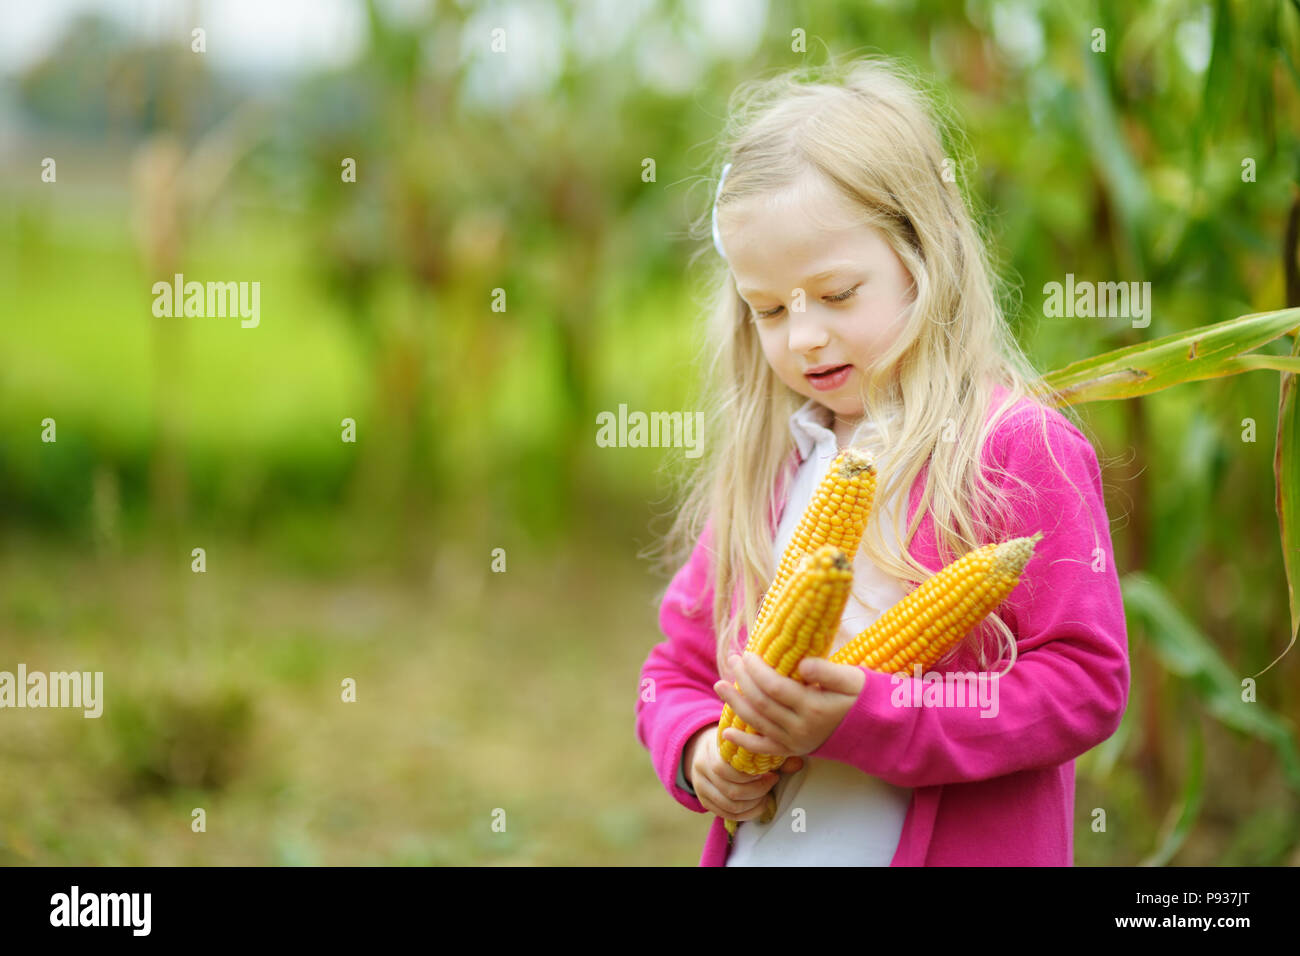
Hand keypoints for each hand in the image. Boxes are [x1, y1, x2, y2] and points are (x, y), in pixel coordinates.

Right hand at [684, 723, 800, 821]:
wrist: (706, 747)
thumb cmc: (732, 744)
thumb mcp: (747, 741)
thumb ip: (771, 752)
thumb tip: (798, 763)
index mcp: (711, 750)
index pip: (726, 769)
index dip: (752, 775)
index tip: (770, 772)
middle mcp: (701, 769)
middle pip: (731, 791)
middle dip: (757, 791)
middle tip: (772, 782)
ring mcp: (700, 787)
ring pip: (730, 806)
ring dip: (753, 804)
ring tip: (766, 795)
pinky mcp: (704, 801)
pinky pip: (727, 815)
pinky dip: (747, 814)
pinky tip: (759, 804)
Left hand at [713, 652, 865, 759]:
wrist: (873, 730)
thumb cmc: (861, 697)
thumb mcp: (852, 679)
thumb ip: (827, 671)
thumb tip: (802, 664)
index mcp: (814, 707)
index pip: (774, 687)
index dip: (756, 670)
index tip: (748, 654)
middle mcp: (801, 728)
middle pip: (761, 703)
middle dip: (742, 681)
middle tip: (732, 660)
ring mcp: (796, 742)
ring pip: (758, 723)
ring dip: (735, 704)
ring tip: (719, 685)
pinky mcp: (794, 751)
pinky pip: (764, 750)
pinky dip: (744, 742)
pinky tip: (726, 733)